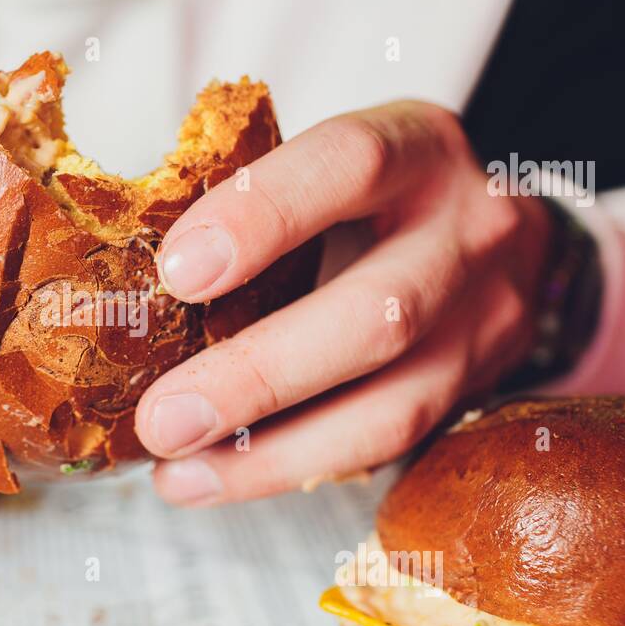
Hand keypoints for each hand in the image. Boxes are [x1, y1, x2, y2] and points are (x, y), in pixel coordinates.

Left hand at [134, 100, 553, 504]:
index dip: (263, 215)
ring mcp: (489, 319)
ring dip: (270, 454)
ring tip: (177, 470)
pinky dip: (294, 469)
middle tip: (163, 419)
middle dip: (257, 377)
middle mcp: (470, 231)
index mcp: (419, 147)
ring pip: (393, 408)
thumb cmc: (375, 199)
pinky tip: (217, 478)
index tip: (177, 272)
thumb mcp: (330, 169)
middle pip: (377, 316)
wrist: (500, 240)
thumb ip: (255, 204)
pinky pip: (391, 449)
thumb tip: (124, 280)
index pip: (350, 164)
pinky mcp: (480, 389)